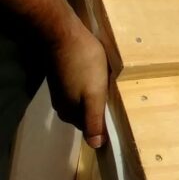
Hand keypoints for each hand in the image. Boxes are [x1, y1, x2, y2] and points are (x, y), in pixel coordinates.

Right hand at [49, 23, 111, 148]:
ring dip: (94, 97)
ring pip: (81, 100)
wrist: (62, 34)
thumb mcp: (94, 93)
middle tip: (117, 100)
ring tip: (110, 88)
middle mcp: (61, 104)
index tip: (119, 117)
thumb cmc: (84, 64)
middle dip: (99, 111)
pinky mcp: (61, 76)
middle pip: (84, 114)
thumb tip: (95, 146)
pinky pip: (77, 87)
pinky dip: (88, 86)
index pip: (89, 127)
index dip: (102, 124)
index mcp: (68, 112)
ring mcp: (59, 89)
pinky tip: (97, 76)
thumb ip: (94, 119)